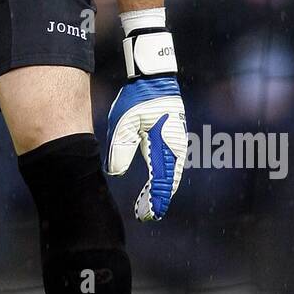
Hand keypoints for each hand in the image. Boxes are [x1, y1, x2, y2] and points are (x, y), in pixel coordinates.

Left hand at [106, 76, 187, 221]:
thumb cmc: (137, 98)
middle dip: (157, 201)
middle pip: (169, 183)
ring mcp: (177, 143)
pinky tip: (156, 186)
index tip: (145, 215)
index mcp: (163, 146)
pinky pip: (172, 165)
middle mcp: (174, 147)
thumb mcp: (123, 123)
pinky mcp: (175, 139)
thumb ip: (120, 149)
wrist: (154, 78)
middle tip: (144, 215)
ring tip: (148, 206)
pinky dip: (165, 179)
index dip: (153, 201)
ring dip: (162, 191)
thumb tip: (116, 173)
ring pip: (172, 175)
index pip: (160, 182)